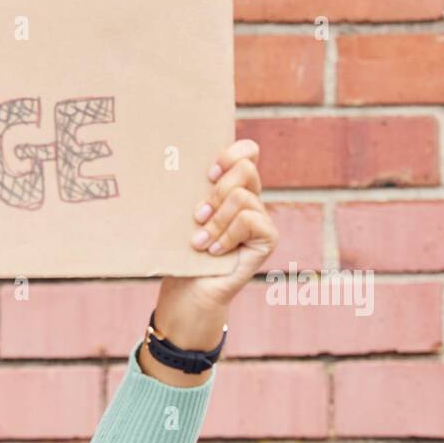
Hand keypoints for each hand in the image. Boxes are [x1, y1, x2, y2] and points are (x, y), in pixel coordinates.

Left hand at [187, 138, 278, 306]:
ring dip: (215, 222)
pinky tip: (214, 252)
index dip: (232, 154)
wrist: (188, 290)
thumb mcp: (182, 216)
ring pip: (241, 197)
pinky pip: (248, 220)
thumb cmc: (182, 252)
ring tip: (199, 242)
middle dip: (217, 191)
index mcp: (232, 188)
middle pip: (245, 169)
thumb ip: (191, 192)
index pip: (247, 152)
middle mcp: (250, 199)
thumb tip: (175, 164)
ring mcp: (261, 218)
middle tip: (198, 216)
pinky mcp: (268, 238)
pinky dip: (226, 236)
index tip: (208, 173)